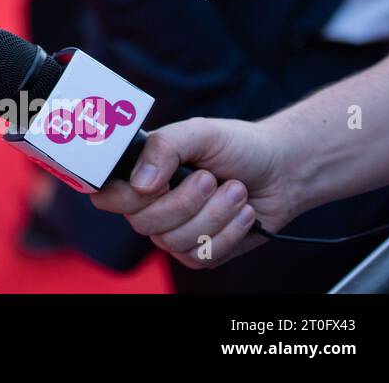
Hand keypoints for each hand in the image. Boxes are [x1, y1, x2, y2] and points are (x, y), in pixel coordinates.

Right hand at [89, 116, 302, 269]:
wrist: (281, 171)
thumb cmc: (237, 146)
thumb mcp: (200, 133)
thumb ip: (164, 148)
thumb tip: (139, 183)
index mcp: (140, 173)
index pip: (106, 196)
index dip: (125, 196)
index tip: (156, 183)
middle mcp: (151, 205)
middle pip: (143, 223)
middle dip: (186, 202)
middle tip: (212, 178)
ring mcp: (174, 232)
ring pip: (175, 242)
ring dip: (215, 214)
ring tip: (236, 190)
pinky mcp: (201, 253)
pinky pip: (202, 256)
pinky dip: (229, 233)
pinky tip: (244, 213)